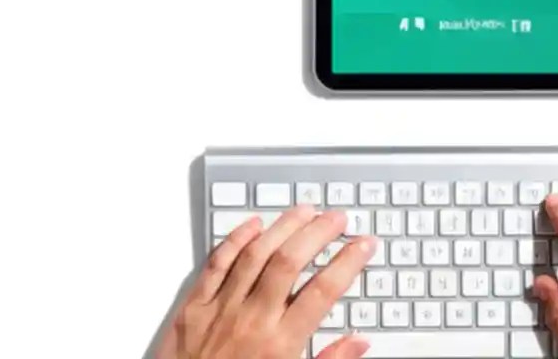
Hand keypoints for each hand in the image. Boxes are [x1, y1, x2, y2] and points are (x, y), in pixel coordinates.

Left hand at [157, 206, 373, 358]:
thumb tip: (358, 343)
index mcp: (279, 345)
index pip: (323, 291)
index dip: (348, 262)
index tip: (364, 245)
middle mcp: (251, 321)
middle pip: (289, 262)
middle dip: (318, 233)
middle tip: (338, 219)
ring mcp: (220, 310)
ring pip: (255, 254)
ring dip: (283, 227)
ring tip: (305, 211)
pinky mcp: (193, 307)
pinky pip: (216, 264)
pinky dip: (235, 240)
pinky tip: (254, 225)